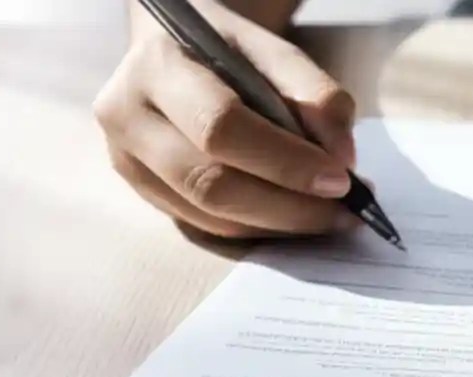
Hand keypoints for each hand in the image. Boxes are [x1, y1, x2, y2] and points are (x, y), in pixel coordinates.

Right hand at [94, 4, 357, 238]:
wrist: (175, 52)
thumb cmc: (229, 52)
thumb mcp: (276, 52)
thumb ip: (317, 95)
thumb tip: (343, 158)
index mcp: (157, 66)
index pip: (221, 128)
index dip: (286, 162)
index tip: (341, 180)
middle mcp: (126, 116)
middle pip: (211, 184)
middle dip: (290, 207)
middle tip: (345, 211)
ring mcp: (127, 161)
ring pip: (210, 216)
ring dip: (280, 225)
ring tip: (331, 215)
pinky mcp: (143, 192)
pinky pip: (207, 227)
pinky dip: (260, 229)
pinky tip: (295, 217)